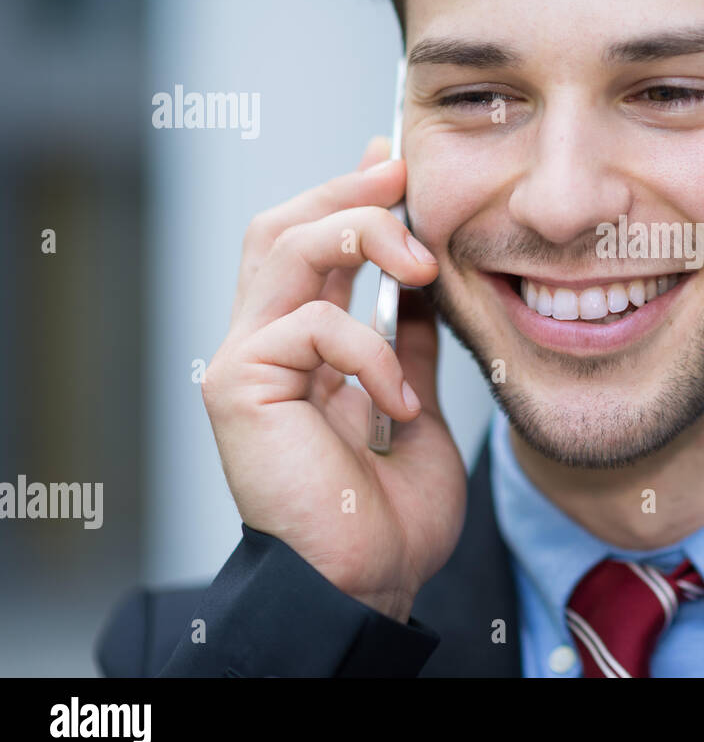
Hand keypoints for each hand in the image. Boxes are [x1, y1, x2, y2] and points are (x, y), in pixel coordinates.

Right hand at [200, 137, 465, 622]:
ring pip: (282, 245)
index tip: (393, 158)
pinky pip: (312, 325)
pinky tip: (398, 400)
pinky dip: (369, 350)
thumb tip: (425, 290)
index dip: (348, 194)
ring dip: (359, 234)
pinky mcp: (240, 385)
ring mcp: (246, 362)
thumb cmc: (387, 513)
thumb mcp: (413, 406)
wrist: (366, 583)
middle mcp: (264, 344)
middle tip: (401, 176)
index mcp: (303, 349)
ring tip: (421, 263)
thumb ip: (408, 347)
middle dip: (346, 191)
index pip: (313, 245)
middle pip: (284, 225)